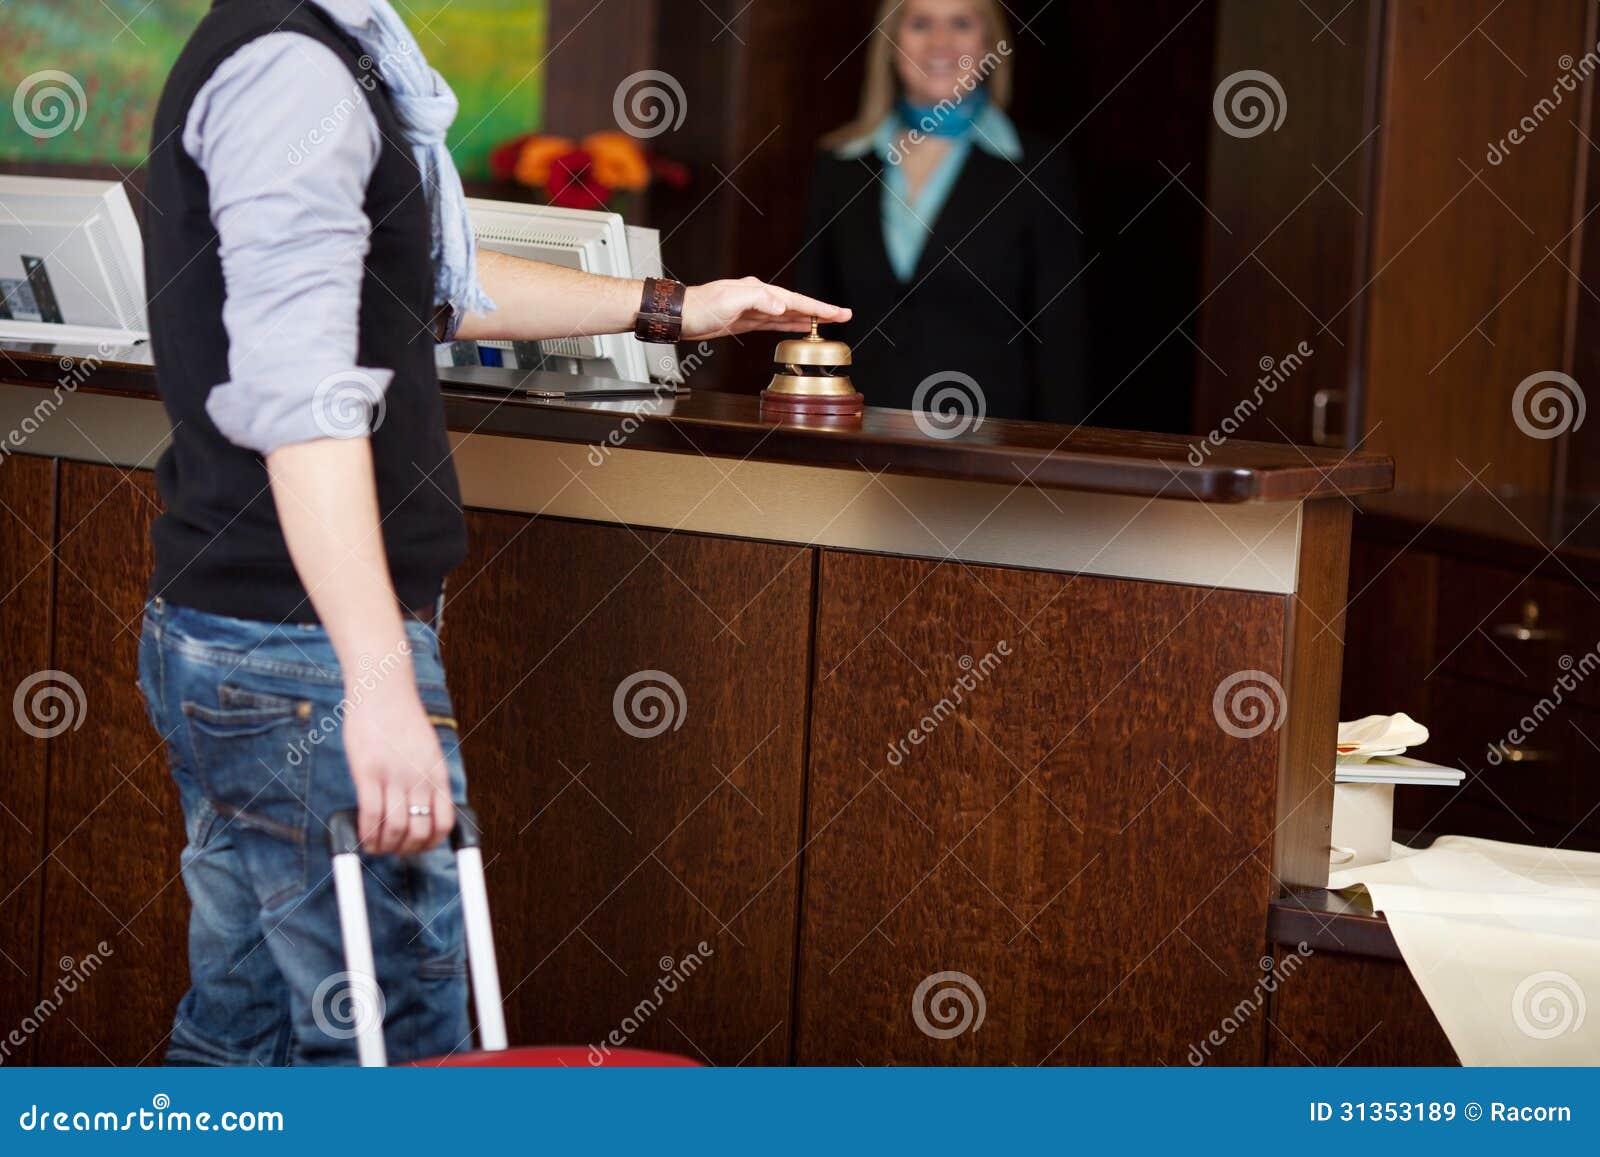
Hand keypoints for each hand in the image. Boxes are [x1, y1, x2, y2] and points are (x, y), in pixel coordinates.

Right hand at [340, 681, 455, 855]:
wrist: (383, 689)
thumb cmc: (401, 720)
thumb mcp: (426, 750)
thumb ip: (425, 778)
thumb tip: (420, 809)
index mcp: (437, 773)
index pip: (445, 822)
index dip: (431, 844)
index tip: (418, 847)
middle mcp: (419, 776)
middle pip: (419, 831)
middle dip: (406, 850)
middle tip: (393, 851)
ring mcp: (394, 774)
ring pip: (395, 828)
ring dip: (384, 846)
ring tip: (375, 847)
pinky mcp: (367, 770)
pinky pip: (370, 813)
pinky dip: (367, 833)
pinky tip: (363, 838)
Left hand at [680, 277, 849, 340]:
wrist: (678, 316)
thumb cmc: (699, 306)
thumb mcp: (730, 300)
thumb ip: (758, 300)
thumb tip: (782, 307)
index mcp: (758, 291)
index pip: (796, 300)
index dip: (819, 308)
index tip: (838, 313)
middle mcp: (758, 298)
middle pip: (797, 305)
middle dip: (820, 311)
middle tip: (843, 315)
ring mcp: (752, 309)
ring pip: (788, 314)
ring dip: (807, 318)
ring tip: (828, 322)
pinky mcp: (745, 321)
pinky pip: (774, 323)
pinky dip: (789, 324)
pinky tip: (797, 327)